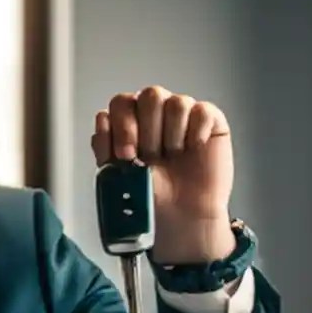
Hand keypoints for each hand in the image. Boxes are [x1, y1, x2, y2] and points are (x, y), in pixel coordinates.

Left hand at [91, 86, 235, 263]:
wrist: (179, 217)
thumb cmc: (149, 196)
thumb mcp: (116, 175)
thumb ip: (104, 146)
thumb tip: (102, 118)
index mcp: (129, 121)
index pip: (122, 102)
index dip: (122, 125)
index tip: (126, 155)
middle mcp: (155, 114)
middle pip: (150, 95)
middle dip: (147, 130)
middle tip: (149, 157)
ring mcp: (182, 115)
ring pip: (176, 102)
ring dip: (171, 135)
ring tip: (172, 157)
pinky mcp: (209, 122)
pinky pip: (202, 111)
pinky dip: (196, 132)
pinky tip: (192, 149)